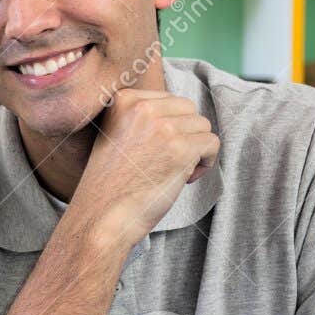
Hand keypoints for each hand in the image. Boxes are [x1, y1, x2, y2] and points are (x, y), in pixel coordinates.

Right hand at [74, 89, 218, 247]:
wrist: (101, 215)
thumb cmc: (109, 183)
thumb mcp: (115, 134)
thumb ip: (142, 116)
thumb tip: (183, 113)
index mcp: (123, 99)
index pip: (168, 99)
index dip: (169, 126)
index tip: (154, 149)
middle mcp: (142, 107)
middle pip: (188, 109)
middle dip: (185, 134)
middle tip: (166, 161)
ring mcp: (163, 127)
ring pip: (203, 126)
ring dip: (195, 149)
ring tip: (173, 170)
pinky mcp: (181, 148)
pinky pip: (212, 144)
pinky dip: (205, 163)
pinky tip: (184, 178)